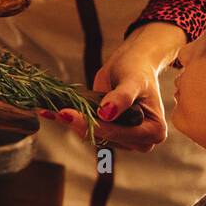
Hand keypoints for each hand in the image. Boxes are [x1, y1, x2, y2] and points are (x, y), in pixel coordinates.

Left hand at [43, 22, 185, 151]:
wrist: (132, 63)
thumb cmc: (137, 69)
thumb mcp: (133, 80)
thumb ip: (122, 97)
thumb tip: (107, 113)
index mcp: (154, 131)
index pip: (118, 133)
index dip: (94, 125)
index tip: (69, 114)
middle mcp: (141, 141)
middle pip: (104, 138)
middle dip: (79, 124)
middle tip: (57, 112)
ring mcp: (123, 139)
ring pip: (92, 136)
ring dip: (71, 122)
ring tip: (51, 110)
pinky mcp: (108, 133)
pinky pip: (87, 130)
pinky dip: (70, 120)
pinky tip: (51, 112)